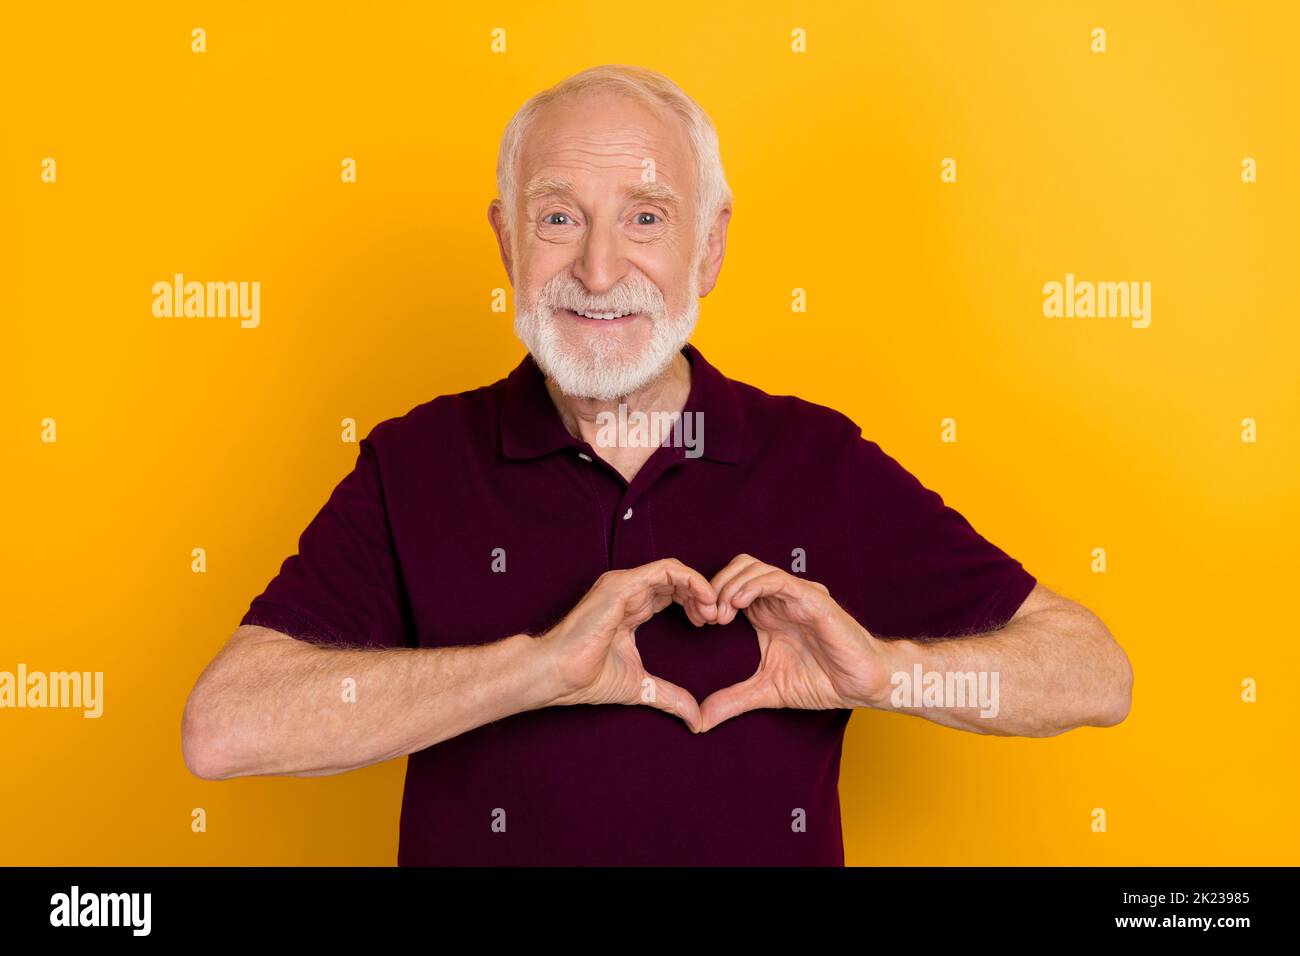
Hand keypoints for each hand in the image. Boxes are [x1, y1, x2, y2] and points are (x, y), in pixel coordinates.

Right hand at [540, 558, 718, 731]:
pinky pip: (665, 570)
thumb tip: (696, 718)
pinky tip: (703, 599)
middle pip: (675, 579)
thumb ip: (669, 696)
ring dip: (698, 586)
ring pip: (673, 569)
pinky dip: (690, 580)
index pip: (669, 593)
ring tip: (712, 609)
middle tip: (716, 617)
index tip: (708, 625)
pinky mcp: (622, 585)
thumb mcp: (640, 686)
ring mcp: (624, 585)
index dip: (693, 603)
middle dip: (700, 594)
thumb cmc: (586, 678)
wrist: (558, 675)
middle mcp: (628, 591)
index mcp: (630, 607)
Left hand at [698, 554, 890, 730]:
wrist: (862, 684)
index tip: (696, 624)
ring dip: (729, 585)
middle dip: (714, 586)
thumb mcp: (767, 691)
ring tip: (719, 613)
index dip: (708, 598)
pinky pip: (778, 580)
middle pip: (737, 568)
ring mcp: (795, 596)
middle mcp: (778, 599)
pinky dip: (753, 585)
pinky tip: (737, 604)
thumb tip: (699, 721)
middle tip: (705, 617)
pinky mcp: (812, 599)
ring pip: (753, 568)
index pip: (729, 586)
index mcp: (765, 613)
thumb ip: (733, 700)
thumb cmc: (822, 681)